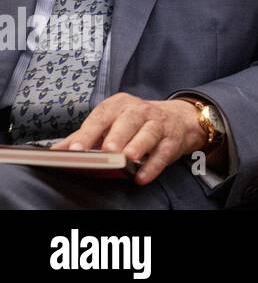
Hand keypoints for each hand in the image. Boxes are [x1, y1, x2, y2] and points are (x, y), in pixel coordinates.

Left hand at [51, 93, 208, 184]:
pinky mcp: (172, 139)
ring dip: (138, 146)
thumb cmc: (134, 123)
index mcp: (118, 105)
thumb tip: (56, 152)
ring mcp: (158, 123)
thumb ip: (83, 136)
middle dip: (117, 136)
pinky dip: (153, 166)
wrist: (177, 118)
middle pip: (128, 121)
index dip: (88, 133)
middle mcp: (139, 110)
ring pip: (148, 133)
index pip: (100, 117)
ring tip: (128, 159)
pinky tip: (142, 177)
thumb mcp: (109, 123)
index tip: (76, 149)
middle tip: (107, 151)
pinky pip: (163, 152)